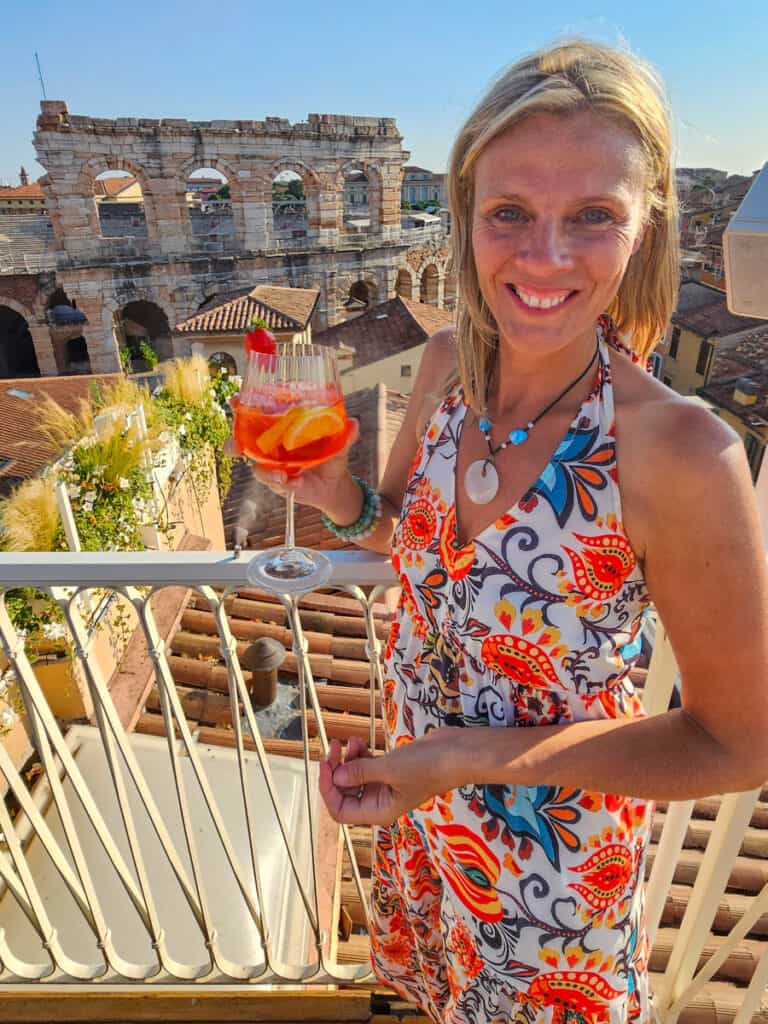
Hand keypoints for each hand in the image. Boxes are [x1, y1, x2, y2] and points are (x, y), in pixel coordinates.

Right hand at [223, 399, 359, 512]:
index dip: (240, 408)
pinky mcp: (280, 485)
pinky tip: (297, 482)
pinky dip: (286, 484)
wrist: (335, 484)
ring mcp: (273, 467)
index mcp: (280, 429)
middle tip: (237, 446)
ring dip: (263, 471)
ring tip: (279, 475)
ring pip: (257, 468)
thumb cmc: (331, 455)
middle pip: (243, 443)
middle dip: (235, 443)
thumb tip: (353, 423)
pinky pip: (276, 485)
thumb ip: (344, 434)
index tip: (235, 401)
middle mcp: (271, 448)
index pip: (254, 416)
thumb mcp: (338, 442)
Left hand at [318, 729, 466, 825]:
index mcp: (380, 812)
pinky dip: (360, 755)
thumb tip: (335, 777)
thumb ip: (360, 773)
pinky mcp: (392, 770)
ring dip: (348, 759)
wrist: (458, 752)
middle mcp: (380, 802)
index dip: (328, 790)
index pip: (341, 811)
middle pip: (345, 793)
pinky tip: (361, 742)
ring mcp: (386, 786)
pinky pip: (366, 766)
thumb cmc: (429, 765)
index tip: (325, 765)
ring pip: (355, 777)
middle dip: (336, 770)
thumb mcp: (390, 769)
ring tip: (352, 741)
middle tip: (335, 747)